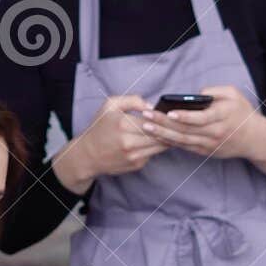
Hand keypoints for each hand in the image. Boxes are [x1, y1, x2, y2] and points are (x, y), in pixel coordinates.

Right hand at [53, 94, 168, 193]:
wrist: (88, 155)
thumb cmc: (100, 127)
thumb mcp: (110, 105)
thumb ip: (132, 100)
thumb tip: (152, 106)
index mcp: (123, 124)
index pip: (154, 120)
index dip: (164, 117)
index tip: (170, 114)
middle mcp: (128, 142)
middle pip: (160, 134)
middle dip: (170, 128)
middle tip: (177, 123)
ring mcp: (133, 155)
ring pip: (160, 146)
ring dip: (166, 138)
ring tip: (169, 130)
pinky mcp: (136, 164)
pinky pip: (153, 153)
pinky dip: (156, 147)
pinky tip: (156, 140)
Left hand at [140, 85, 265, 161]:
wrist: (254, 139)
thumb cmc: (241, 112)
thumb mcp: (233, 94)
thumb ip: (215, 91)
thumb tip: (195, 94)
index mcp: (222, 116)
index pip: (201, 118)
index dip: (184, 116)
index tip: (169, 112)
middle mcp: (215, 132)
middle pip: (186, 129)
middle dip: (164, 123)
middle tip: (146, 115)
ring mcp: (209, 144)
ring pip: (182, 140)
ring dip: (162, 134)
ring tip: (146, 125)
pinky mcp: (204, 151)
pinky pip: (184, 146)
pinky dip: (169, 141)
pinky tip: (156, 135)